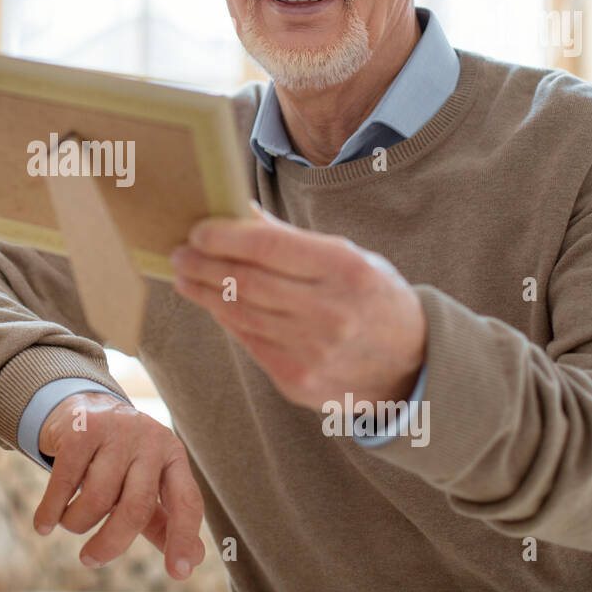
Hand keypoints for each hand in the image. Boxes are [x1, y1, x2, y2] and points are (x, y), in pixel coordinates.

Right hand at [34, 391, 206, 580]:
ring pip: (97, 498)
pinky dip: (51, 511)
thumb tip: (194, 558)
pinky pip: (64, 483)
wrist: (83, 406)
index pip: (186, 501)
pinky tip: (44, 524)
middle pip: (135, 507)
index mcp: (172, 455)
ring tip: (70, 521)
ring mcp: (115, 430)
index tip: (179, 572)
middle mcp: (149, 439)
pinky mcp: (80, 428)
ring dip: (77, 523)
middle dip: (111, 543)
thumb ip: (165, 519)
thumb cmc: (119, 458)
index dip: (183, 537)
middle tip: (91, 560)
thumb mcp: (146, 482)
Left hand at [169, 202, 425, 409]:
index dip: (224, 236)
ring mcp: (312, 351)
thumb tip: (236, 211)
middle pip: (246, 282)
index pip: (268, 246)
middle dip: (203, 265)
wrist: (413, 367)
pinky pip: (248, 342)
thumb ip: (290, 239)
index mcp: (346, 270)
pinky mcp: (297, 380)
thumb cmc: (372, 298)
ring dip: (203, 292)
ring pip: (239, 314)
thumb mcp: (348, 257)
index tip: (197, 231)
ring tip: (184, 275)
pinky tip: (213, 303)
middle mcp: (330, 312)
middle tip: (179, 253)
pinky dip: (226, 319)